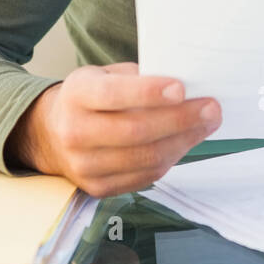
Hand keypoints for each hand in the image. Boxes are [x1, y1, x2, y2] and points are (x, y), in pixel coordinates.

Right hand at [4, 61, 221, 197]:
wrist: (52, 134)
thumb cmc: (89, 98)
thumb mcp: (103, 75)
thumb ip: (136, 78)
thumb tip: (185, 84)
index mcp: (76, 95)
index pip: (113, 95)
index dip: (149, 93)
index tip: (182, 88)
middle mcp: (75, 133)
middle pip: (135, 131)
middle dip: (180, 120)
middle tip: (211, 108)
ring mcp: (84, 166)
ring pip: (145, 158)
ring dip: (184, 142)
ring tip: (207, 124)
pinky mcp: (98, 188)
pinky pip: (145, 177)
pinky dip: (171, 159)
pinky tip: (186, 142)